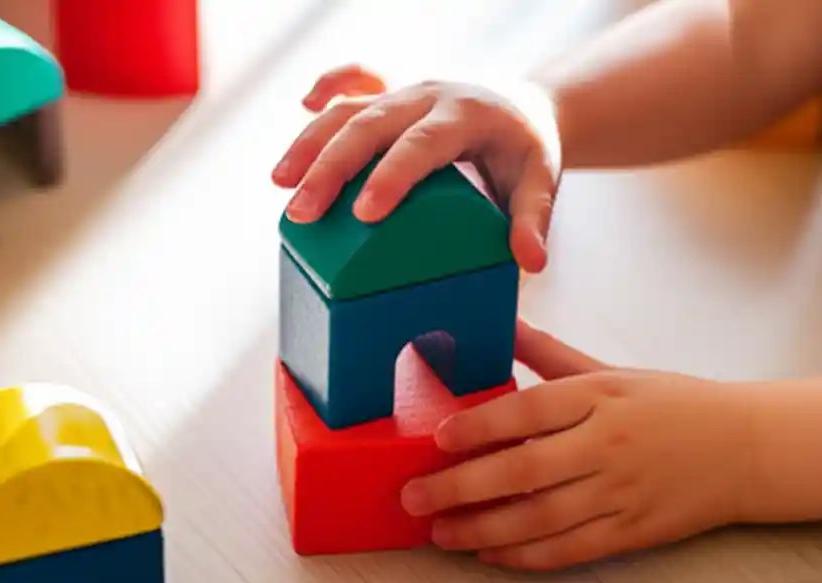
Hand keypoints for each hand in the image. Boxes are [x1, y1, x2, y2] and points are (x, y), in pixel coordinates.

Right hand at [271, 65, 561, 272]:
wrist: (526, 107)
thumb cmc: (528, 152)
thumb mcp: (540, 181)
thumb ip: (533, 220)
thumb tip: (530, 264)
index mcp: (466, 114)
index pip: (421, 144)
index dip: (390, 176)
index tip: (362, 213)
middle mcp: (429, 94)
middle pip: (369, 124)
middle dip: (330, 167)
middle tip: (301, 211)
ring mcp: (406, 90)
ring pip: (350, 106)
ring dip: (311, 141)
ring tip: (281, 182)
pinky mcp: (392, 90)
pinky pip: (357, 79)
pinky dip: (329, 85)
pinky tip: (304, 104)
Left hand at [399, 321, 758, 570]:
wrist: (746, 447)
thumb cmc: (672, 404)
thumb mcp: (613, 369)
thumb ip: (551, 354)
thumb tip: (503, 321)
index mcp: (600, 397)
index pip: (530, 411)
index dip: (479, 426)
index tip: (436, 437)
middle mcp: (607, 445)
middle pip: (525, 470)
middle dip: (462, 487)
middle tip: (414, 497)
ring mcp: (621, 492)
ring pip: (541, 518)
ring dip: (483, 529)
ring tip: (440, 534)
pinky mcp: (633, 531)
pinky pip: (570, 549)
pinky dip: (526, 556)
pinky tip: (488, 555)